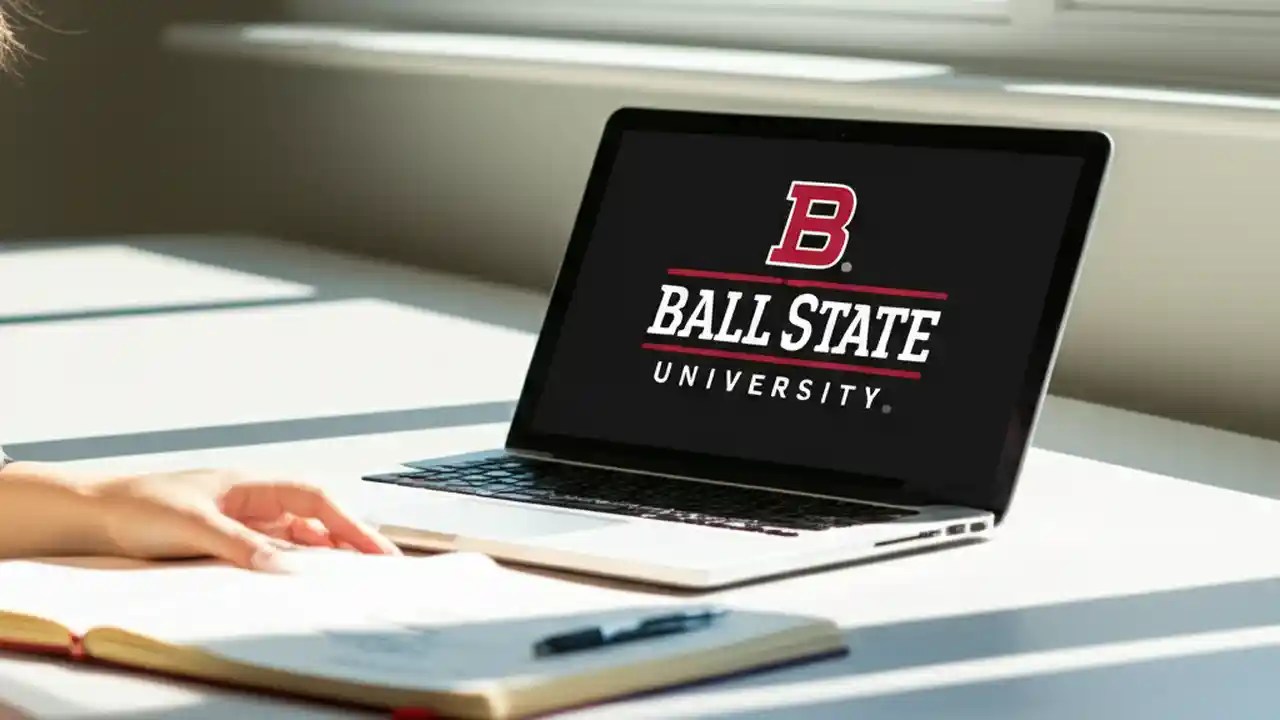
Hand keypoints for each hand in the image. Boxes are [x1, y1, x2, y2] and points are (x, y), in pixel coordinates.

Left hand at [91, 469, 400, 570]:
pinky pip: (274, 553)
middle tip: (383, 567)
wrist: (93, 512)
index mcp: (251, 484)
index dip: (348, 523)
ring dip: (327, 554)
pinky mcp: (228, 542)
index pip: (315, 499)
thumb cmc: (138, 505)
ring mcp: (243, 522)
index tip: (374, 549)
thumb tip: (286, 568)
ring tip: (355, 578)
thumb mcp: (192, 525)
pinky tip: (305, 582)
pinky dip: (296, 565)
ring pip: (299, 536)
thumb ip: (240, 545)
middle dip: (351, 539)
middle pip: (316, 518)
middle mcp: (253, 501)